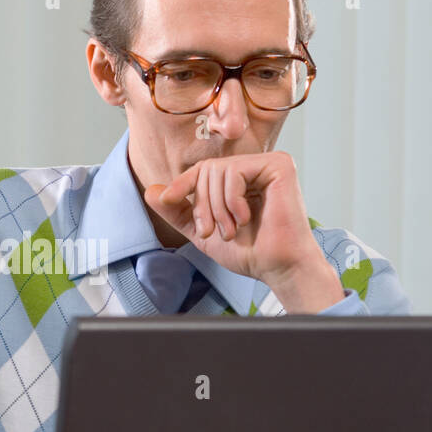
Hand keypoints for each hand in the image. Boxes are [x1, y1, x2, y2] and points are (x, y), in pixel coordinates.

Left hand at [144, 151, 343, 312]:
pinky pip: (235, 171)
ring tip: (230, 230)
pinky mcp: (280, 165)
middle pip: (207, 169)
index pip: (202, 171)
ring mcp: (268, 163)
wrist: (275, 267)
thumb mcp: (202, 231)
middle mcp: (256, 166)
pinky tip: (245, 218)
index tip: (168, 200)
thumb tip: (151, 190)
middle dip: (202, 204)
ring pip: (218, 170)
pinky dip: (232, 199)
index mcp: (241, 179)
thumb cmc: (248, 252)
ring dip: (216, 207)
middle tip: (212, 231)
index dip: (182, 184)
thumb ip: (177, 211)